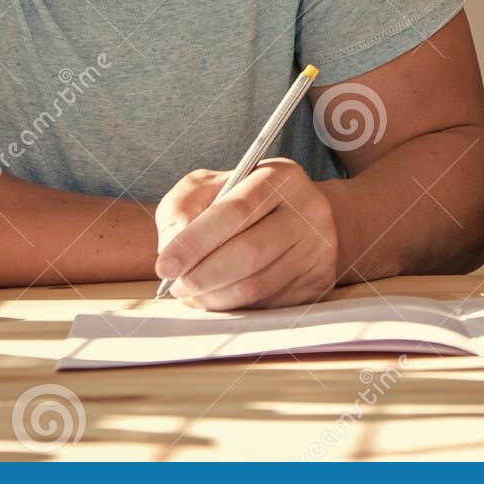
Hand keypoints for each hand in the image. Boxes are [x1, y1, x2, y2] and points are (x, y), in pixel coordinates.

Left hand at [154, 158, 339, 310]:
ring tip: (191, 294)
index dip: (194, 242)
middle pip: (249, 253)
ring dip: (214, 297)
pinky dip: (235, 307)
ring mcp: (318, 248)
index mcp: (280, 176)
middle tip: (177, 288)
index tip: (165, 266)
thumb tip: (172, 249)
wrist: (298, 219)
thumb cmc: (242, 202)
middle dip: (202, 276)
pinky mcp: (318, 281)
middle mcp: (308, 209)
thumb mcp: (207, 188)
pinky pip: (269, 304)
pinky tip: (219, 297)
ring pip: (258, 285)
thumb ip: (181, 208)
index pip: (234, 211)